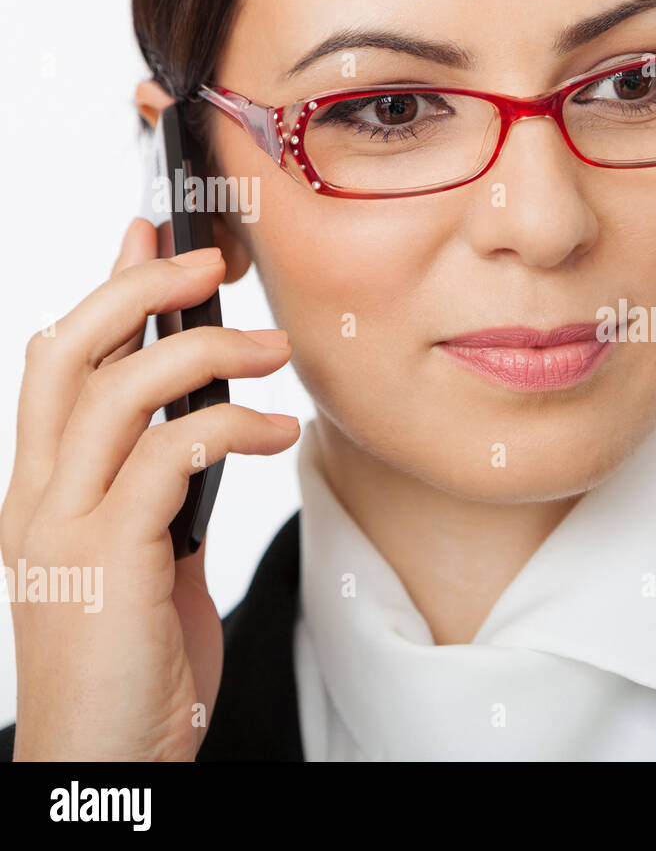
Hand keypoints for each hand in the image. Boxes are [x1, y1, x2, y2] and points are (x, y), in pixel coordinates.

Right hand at [0, 217, 299, 759]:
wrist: (106, 763)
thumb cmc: (134, 664)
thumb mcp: (144, 561)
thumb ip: (156, 495)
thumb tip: (200, 431)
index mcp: (40, 491)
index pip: (57, 365)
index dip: (101, 290)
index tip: (147, 236)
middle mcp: (34, 497)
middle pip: (64, 352)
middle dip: (136, 288)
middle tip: (210, 263)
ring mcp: (63, 526)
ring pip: (118, 392)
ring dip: (203, 352)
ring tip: (273, 347)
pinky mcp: (109, 557)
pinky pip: (170, 455)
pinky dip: (230, 426)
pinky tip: (277, 427)